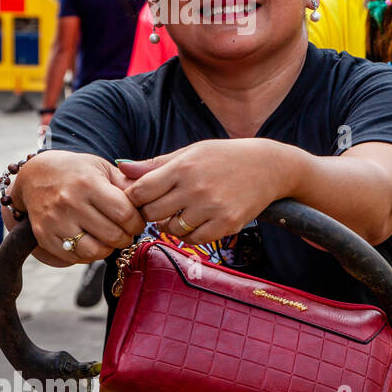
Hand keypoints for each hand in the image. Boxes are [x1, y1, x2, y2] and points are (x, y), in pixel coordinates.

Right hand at [11, 151, 144, 264]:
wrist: (36, 176)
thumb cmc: (78, 172)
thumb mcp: (103, 169)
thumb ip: (128, 184)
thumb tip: (153, 199)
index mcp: (88, 184)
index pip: (125, 214)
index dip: (138, 223)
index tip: (138, 221)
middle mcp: (69, 203)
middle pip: (112, 235)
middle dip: (126, 237)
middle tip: (126, 231)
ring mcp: (54, 221)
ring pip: (94, 250)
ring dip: (109, 248)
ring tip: (110, 238)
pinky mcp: (44, 235)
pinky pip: (74, 257)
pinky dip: (89, 255)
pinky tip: (93, 242)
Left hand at [117, 140, 295, 245]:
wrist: (270, 167)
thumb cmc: (226, 157)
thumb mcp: (191, 152)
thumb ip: (156, 164)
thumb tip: (121, 167)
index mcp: (183, 167)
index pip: (139, 191)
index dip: (134, 197)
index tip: (142, 198)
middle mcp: (196, 188)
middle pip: (151, 213)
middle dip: (150, 212)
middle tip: (160, 208)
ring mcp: (212, 207)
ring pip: (171, 229)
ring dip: (170, 226)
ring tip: (179, 215)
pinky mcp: (227, 223)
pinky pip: (195, 239)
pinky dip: (189, 235)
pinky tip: (195, 223)